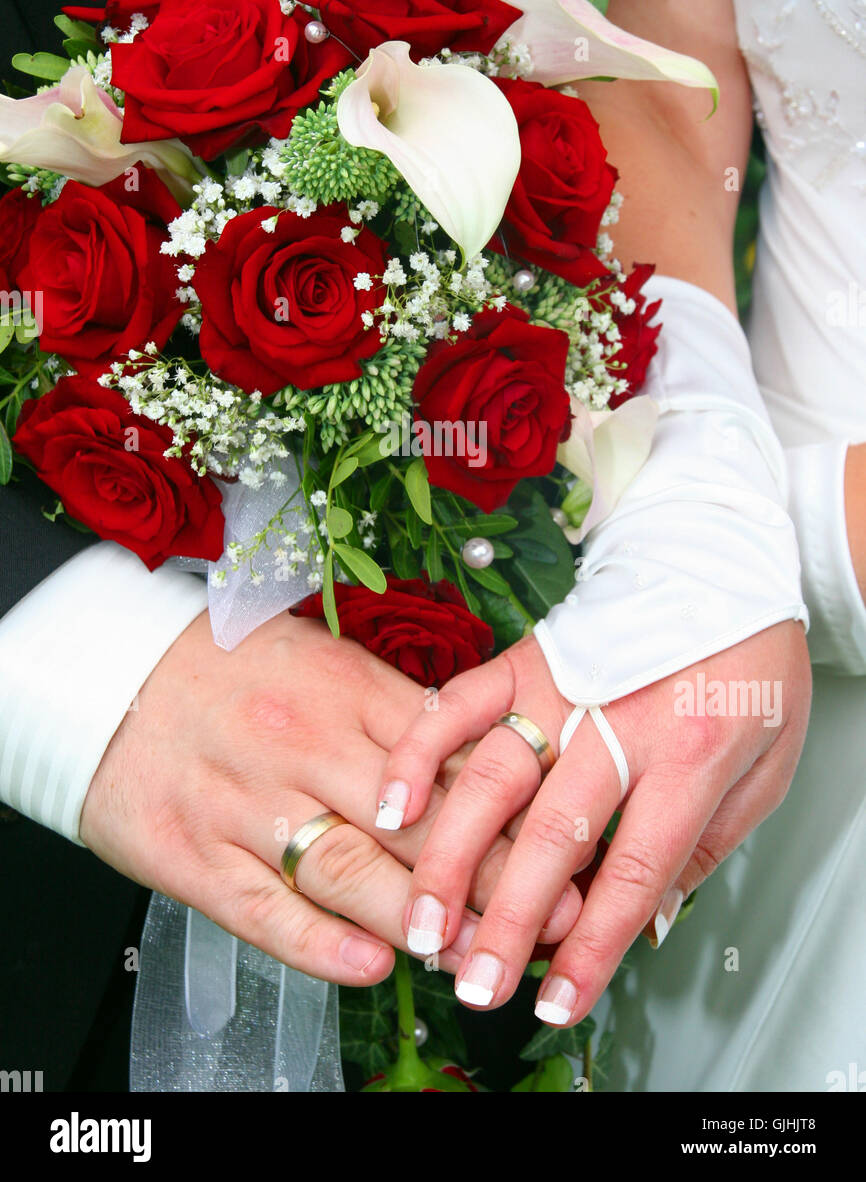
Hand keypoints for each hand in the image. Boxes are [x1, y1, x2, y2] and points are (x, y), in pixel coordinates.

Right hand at [80, 610, 580, 984]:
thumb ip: (398, 710)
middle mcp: (302, 744)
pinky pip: (264, 906)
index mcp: (345, 690)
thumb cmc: (232, 669)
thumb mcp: (322, 662)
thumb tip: (486, 754)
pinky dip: (320, 942)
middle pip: (414, 820)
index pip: (447, 756)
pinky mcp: (196, 855)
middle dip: (492, 876)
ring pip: (348, 869)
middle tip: (557, 921)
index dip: (515, 806)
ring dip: (421, 921)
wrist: (110, 675)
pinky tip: (373, 964)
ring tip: (480, 959)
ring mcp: (247, 803)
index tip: (569, 844)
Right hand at [381, 621, 809, 1020]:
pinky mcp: (525, 656)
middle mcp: (619, 722)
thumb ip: (709, 843)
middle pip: (554, 836)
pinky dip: (421, 753)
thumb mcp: (769, 762)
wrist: (724, 556)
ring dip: (450, 856)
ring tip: (422, 920)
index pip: (636, 870)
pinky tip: (393, 805)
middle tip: (473, 981)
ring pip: (493, 778)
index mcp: (692, 754)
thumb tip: (649, 919)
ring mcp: (564, 684)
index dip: (593, 945)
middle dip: (507, 920)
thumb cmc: (752, 661)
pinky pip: (461, 704)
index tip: (557, 1002)